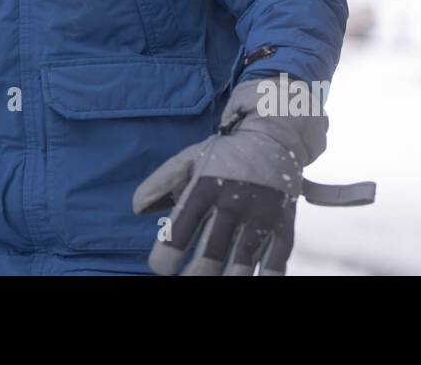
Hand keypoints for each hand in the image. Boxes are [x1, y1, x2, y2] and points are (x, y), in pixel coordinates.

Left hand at [132, 75, 325, 274]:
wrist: (273, 137)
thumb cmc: (223, 155)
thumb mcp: (189, 160)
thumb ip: (161, 182)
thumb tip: (136, 208)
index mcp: (204, 187)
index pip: (181, 227)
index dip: (167, 254)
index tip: (160, 267)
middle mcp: (232, 201)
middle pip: (212, 252)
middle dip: (196, 274)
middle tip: (187, 281)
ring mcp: (260, 213)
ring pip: (243, 261)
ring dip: (229, 278)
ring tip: (217, 284)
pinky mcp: (283, 223)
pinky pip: (276, 259)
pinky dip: (266, 276)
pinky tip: (252, 282)